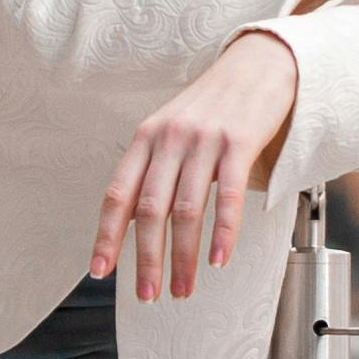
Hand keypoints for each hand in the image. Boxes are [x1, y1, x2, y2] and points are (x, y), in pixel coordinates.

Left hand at [93, 28, 302, 305]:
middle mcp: (168, 138)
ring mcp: (203, 140)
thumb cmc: (214, 104)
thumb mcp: (172, 129)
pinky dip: (222, 233)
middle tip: (148, 295)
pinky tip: (218, 259)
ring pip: (186, 210)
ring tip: (183, 289)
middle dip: (146, 260)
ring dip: (183, 257)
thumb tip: (133, 223)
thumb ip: (154, 168)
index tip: (100, 271)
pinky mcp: (238, 142)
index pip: (117, 194)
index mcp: (145, 137)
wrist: (258, 62)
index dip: (106, 236)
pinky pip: (227, 195)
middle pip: (149, 210)